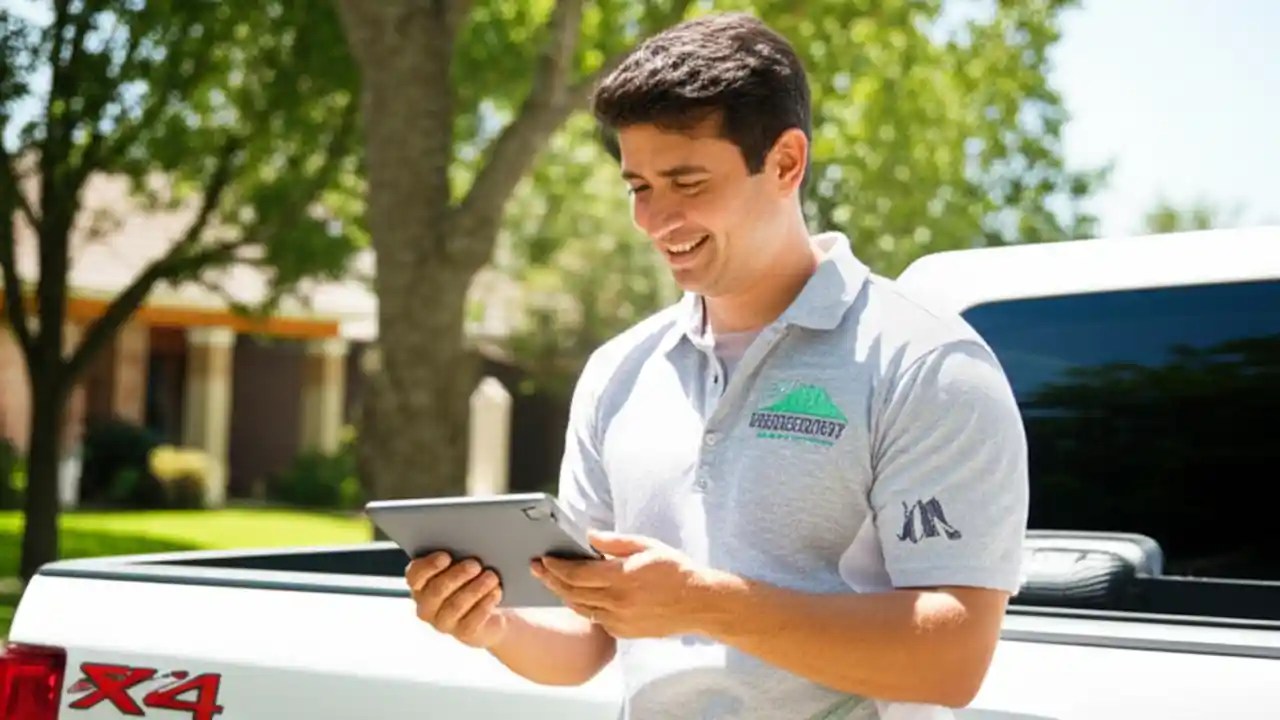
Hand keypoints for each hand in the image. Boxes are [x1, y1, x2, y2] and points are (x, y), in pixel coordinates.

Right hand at [406, 552, 507, 648]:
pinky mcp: (463, 634)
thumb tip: (468, 546)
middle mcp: (427, 606)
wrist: (493, 612)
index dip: (428, 566)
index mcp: (421, 584)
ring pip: (454, 606)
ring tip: (491, 576)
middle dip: (456, 575)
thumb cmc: (474, 581)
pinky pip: (471, 622)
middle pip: (436, 591)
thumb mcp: (464, 565)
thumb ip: (460, 554)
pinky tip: (495, 593)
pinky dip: (484, 605)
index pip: (414, 575)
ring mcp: (443, 623)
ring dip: (474, 589)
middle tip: (475, 564)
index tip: (446, 556)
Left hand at [533, 531, 718, 638]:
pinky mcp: (624, 632)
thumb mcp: (647, 545)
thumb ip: (615, 542)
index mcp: (622, 577)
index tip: (543, 559)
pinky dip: (584, 608)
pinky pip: (596, 620)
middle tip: (536, 569)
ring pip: (581, 609)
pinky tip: (579, 597)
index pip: (577, 574)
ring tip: (552, 582)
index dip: (556, 567)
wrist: (699, 603)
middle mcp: (617, 601)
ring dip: (563, 595)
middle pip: (572, 592)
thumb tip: (588, 536)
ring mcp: (620, 620)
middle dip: (551, 580)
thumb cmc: (675, 569)